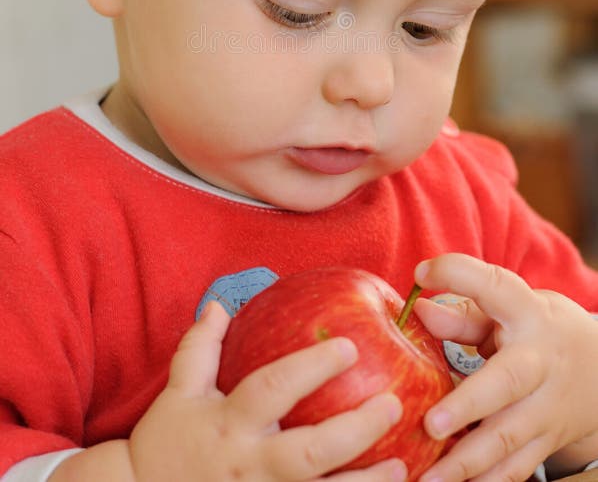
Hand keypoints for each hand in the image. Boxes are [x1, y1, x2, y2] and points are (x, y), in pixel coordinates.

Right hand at [127, 300, 405, 480]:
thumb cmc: (166, 443)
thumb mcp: (178, 393)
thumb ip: (199, 349)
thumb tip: (218, 305)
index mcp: (230, 423)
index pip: (274, 388)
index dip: (312, 366)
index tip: (348, 346)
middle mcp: (249, 464)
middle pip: (309, 452)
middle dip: (355, 430)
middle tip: (393, 403)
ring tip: (404, 466)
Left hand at [410, 253, 597, 481]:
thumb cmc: (534, 328)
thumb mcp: (507, 309)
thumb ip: (463, 312)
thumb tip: (418, 310)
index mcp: (527, 313)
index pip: (495, 286)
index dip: (458, 274)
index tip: (421, 272)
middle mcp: (539, 360)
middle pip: (507, 382)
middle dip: (470, 405)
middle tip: (432, 424)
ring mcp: (546, 406)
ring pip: (510, 438)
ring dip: (468, 461)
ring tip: (428, 479)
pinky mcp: (546, 440)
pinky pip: (517, 467)